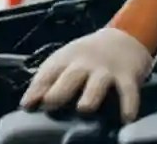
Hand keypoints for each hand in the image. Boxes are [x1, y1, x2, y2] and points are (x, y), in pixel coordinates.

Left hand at [20, 27, 152, 123]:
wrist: (124, 37)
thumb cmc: (89, 56)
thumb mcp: (66, 61)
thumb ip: (48, 81)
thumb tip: (27, 105)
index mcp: (66, 59)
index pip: (47, 74)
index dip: (36, 89)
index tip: (28, 104)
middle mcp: (84, 64)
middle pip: (70, 76)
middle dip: (59, 90)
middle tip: (50, 103)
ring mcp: (106, 70)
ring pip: (98, 82)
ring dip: (90, 94)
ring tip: (84, 108)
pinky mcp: (128, 76)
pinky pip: (128, 91)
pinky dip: (129, 104)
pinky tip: (126, 118)